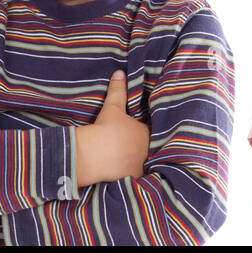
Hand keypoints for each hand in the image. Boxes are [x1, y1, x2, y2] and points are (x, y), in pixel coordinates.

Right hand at [75, 70, 149, 186]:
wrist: (94, 155)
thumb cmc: (106, 129)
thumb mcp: (113, 107)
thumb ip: (118, 90)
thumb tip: (119, 73)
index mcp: (149, 133)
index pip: (157, 131)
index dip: (154, 130)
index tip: (148, 129)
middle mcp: (150, 151)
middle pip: (154, 148)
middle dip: (151, 147)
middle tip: (144, 146)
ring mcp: (142, 167)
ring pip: (147, 163)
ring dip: (144, 161)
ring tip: (137, 160)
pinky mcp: (133, 179)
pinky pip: (137, 176)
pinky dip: (134, 174)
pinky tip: (129, 173)